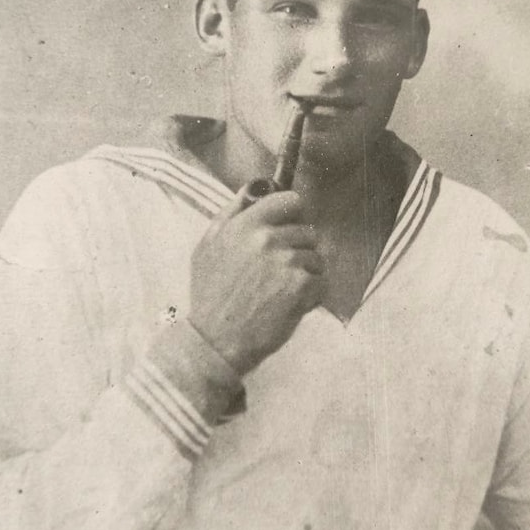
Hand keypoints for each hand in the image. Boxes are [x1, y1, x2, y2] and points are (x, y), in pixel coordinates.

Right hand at [189, 189, 323, 375]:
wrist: (216, 339)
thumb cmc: (210, 294)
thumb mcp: (208, 245)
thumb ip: (231, 213)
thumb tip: (252, 190)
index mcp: (246, 224)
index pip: (291, 200)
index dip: (294, 215)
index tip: (289, 228)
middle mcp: (268, 238)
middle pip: (307, 231)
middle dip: (298, 250)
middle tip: (278, 272)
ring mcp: (287, 261)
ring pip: (317, 258)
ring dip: (305, 274)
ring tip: (280, 291)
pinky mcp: (301, 286)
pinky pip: (321, 282)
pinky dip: (311, 295)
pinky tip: (289, 305)